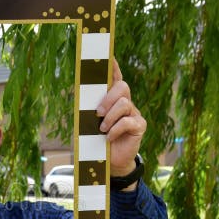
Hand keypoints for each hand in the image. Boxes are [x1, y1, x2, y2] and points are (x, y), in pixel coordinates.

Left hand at [96, 58, 145, 178]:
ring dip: (110, 116)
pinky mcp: (139, 126)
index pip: (114, 79)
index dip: (113, 67)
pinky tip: (110, 137)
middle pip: (122, 87)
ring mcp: (134, 113)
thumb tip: (79, 99)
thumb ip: (87, 111)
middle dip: (108, 98)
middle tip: (97, 113)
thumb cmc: (97, 141)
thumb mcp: (88, 125)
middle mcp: (125, 102)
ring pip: (124, 103)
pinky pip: (128, 121)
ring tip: (102, 129)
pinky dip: (116, 129)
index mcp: (112, 99)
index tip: (109, 56)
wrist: (110, 162)